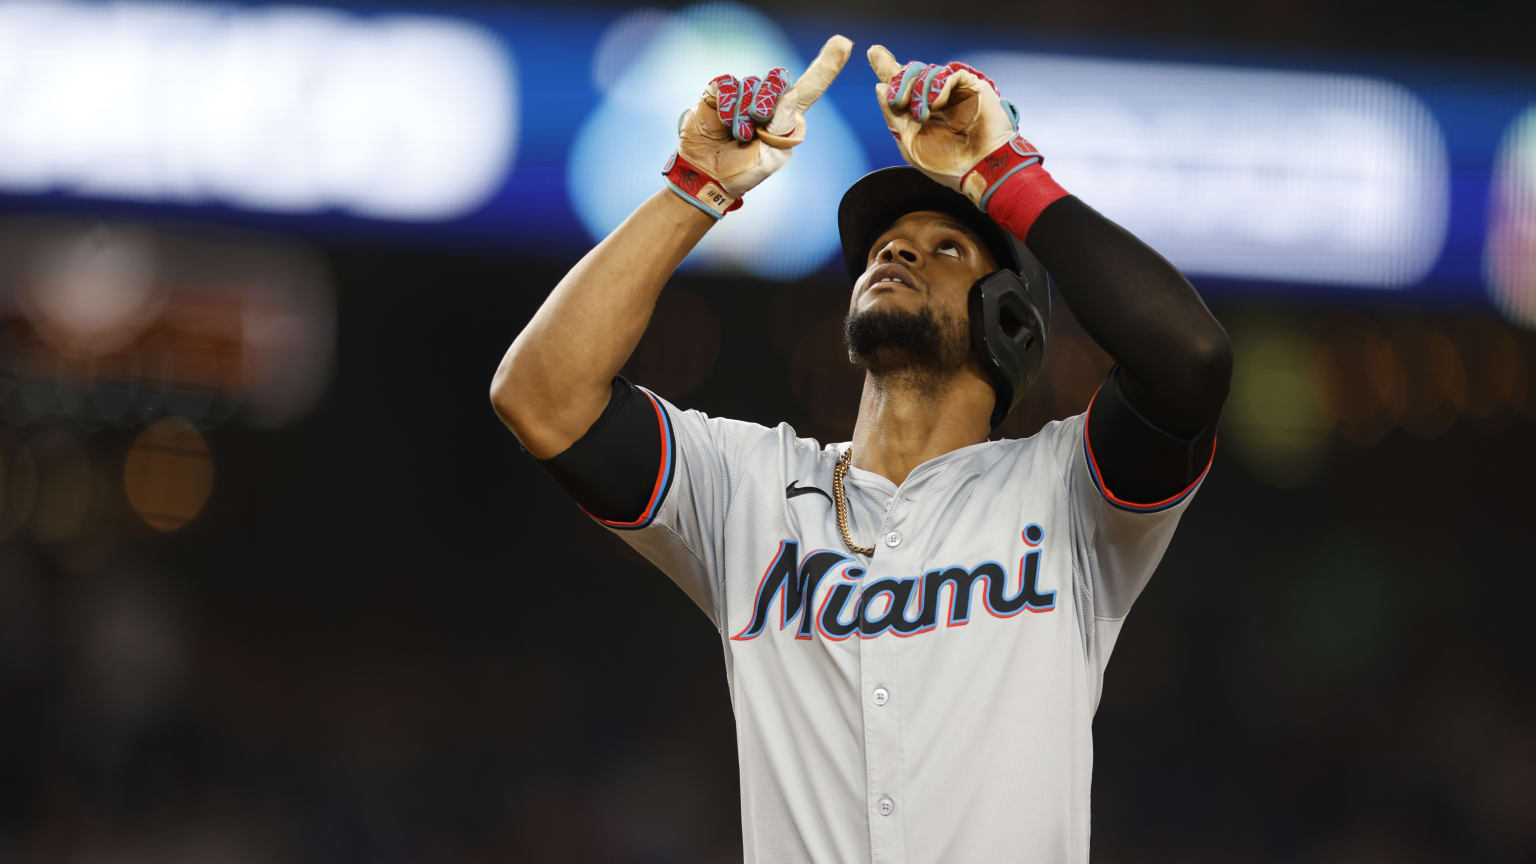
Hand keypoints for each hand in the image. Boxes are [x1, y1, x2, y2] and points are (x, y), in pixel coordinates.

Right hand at [666, 35, 852, 217]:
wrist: (709, 177)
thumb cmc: (744, 171)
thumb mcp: (772, 157)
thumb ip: (784, 126)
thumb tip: (791, 93)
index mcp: (788, 116)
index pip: (812, 86)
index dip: (827, 65)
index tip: (844, 42)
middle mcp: (768, 100)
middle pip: (778, 78)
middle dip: (768, 100)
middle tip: (757, 124)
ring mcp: (744, 94)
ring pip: (751, 83)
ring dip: (743, 113)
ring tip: (737, 134)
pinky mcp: (720, 92)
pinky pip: (728, 83)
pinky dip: (727, 105)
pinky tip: (725, 122)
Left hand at [866, 46, 1031, 205]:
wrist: (979, 171)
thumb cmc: (946, 164)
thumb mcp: (908, 142)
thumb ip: (893, 116)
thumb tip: (880, 87)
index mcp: (920, 111)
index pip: (902, 84)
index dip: (887, 67)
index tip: (873, 52)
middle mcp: (936, 98)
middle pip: (912, 72)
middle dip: (900, 83)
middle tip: (898, 103)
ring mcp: (954, 92)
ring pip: (928, 72)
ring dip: (918, 91)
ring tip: (922, 115)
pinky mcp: (972, 87)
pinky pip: (950, 74)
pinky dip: (939, 86)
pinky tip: (937, 104)